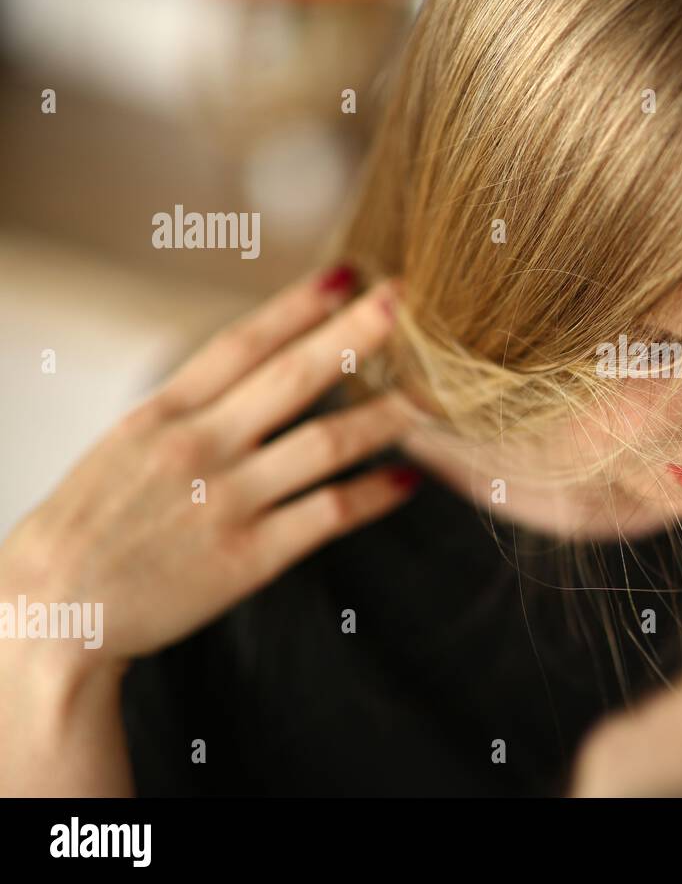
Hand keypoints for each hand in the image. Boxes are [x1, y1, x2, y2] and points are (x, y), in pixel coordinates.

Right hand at [0, 266, 418, 791]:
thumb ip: (188, 411)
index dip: (299, 304)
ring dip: (388, 416)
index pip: (242, 342)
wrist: (48, 612)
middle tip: (407, 299)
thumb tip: (249, 376)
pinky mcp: (248, 557)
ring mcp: (227, 501)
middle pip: (295, 376)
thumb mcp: (124, 447)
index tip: (348, 272)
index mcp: (163, 415)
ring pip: (328, 443)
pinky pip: (328, 514)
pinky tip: (408, 478)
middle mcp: (199, 448)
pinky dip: (375, 495)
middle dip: (357, 333)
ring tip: (432, 396)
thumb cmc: (87, 527)